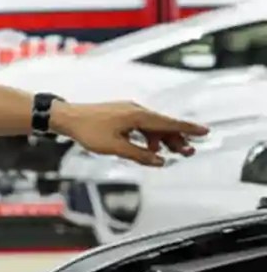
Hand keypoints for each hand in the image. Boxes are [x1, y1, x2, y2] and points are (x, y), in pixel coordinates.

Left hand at [51, 100, 208, 166]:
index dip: (187, 129)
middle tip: (188, 151)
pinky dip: (148, 136)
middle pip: (162, 125)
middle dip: (177, 139)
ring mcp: (127, 111)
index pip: (168, 123)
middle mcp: (135, 110)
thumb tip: (159, 161)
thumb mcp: (114, 147)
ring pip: (152, 126)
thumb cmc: (88, 130)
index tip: (204, 132)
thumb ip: (139, 155)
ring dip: (162, 139)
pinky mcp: (120, 115)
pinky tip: (149, 147)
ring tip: (170, 153)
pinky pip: (141, 126)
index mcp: (137, 116)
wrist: (67, 117)